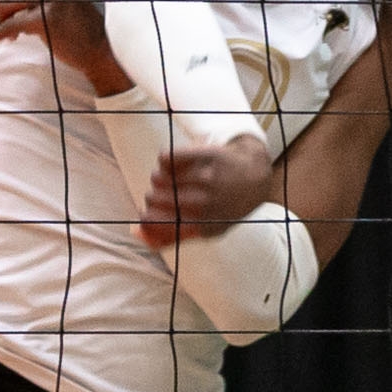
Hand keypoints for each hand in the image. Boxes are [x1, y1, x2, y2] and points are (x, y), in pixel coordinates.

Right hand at [139, 135, 274, 246]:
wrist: (255, 176)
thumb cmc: (224, 207)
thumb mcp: (205, 228)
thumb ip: (170, 236)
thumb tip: (137, 234)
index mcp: (206, 226)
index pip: (162, 224)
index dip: (146, 218)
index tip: (144, 212)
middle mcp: (208, 203)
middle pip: (155, 199)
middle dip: (150, 197)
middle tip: (156, 195)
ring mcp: (209, 178)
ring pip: (160, 178)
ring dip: (157, 179)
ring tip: (164, 179)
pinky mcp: (207, 155)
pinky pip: (167, 158)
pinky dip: (164, 162)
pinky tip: (171, 165)